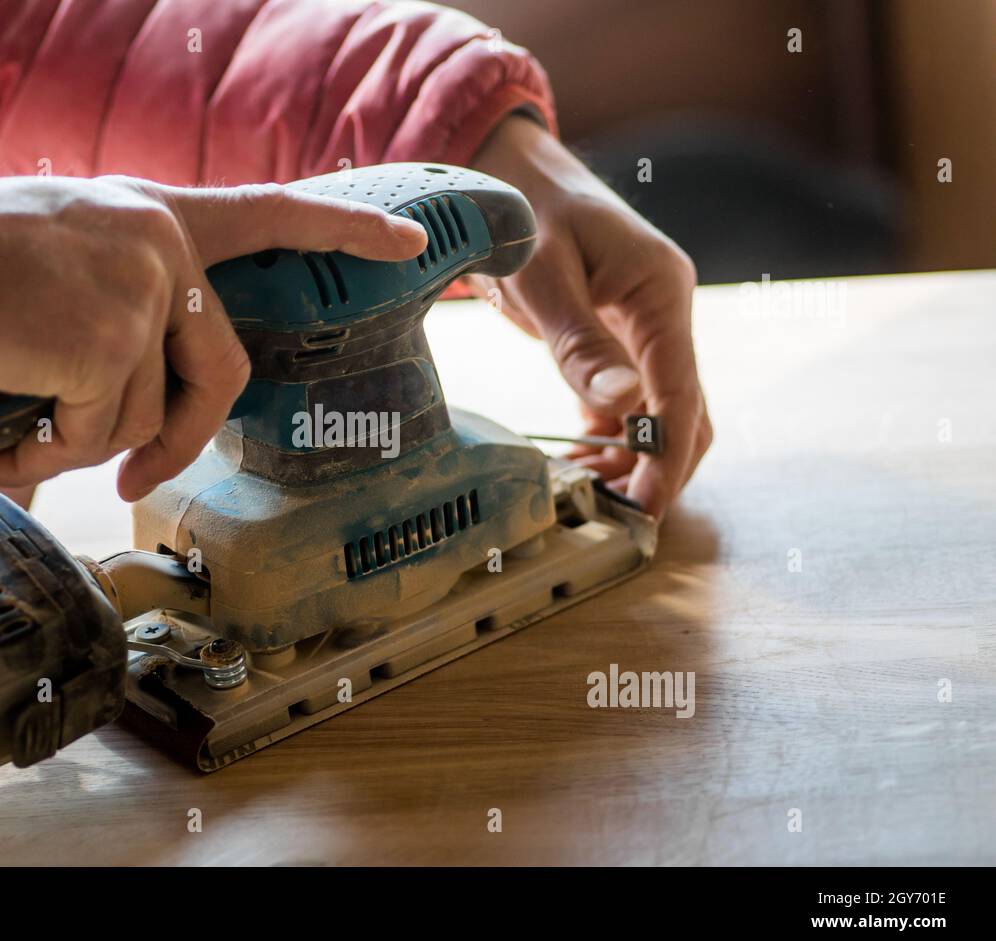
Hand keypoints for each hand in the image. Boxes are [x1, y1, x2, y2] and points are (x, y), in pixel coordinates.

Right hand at [0, 176, 427, 499]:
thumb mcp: (57, 253)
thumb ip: (114, 298)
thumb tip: (128, 402)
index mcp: (153, 215)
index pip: (269, 214)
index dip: (342, 229)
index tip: (406, 243)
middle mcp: (160, 244)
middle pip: (221, 371)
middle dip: (180, 440)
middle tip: (136, 480)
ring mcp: (141, 293)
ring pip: (142, 416)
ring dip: (79, 441)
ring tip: (13, 420)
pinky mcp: (110, 342)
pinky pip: (98, 435)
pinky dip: (46, 451)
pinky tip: (1, 428)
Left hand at [469, 115, 710, 519]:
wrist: (506, 171)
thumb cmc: (521, 211)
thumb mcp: (543, 277)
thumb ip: (581, 343)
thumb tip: (624, 408)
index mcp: (661, 292)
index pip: (680, 391)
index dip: (667, 456)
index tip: (646, 508)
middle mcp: (664, 313)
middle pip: (685, 410)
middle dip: (658, 467)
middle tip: (617, 519)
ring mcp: (644, 328)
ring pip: (658, 413)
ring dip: (632, 458)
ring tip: (585, 493)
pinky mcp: (617, 340)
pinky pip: (627, 403)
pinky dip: (609, 439)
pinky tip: (576, 464)